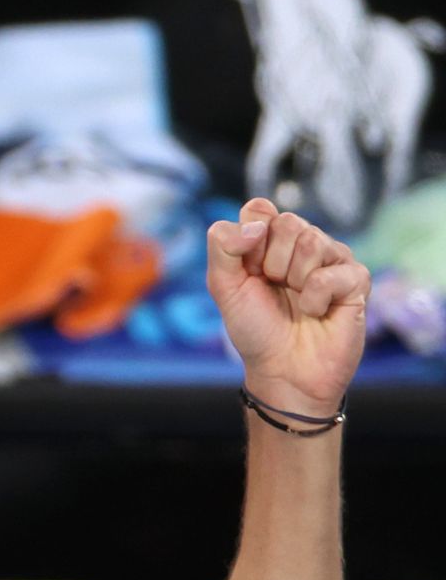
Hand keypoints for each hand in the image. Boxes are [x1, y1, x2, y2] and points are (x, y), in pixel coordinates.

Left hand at [206, 199, 369, 418]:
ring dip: (294, 280)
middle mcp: (303, 243)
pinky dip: (315, 299)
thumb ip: (223, 246)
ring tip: (297, 302)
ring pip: (312, 241)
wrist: (282, 370)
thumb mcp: (223, 285)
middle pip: (287, 222)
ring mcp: (333, 259)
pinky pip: (331, 274)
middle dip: (271, 263)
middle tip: (275, 289)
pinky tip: (317, 312)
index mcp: (270, 240)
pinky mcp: (356, 280)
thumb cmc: (254, 327)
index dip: (249, 240)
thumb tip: (255, 225)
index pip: (260, 208)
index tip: (249, 271)